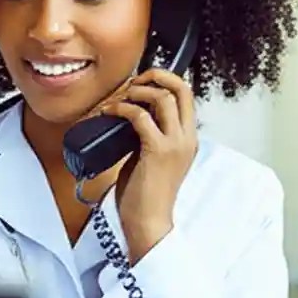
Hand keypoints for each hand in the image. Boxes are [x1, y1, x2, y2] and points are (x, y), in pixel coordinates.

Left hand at [101, 68, 197, 262]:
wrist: (149, 222)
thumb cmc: (145, 196)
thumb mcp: (152, 159)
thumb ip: (148, 137)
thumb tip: (129, 118)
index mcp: (188, 140)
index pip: (186, 96)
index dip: (165, 81)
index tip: (142, 82)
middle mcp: (187, 138)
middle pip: (181, 88)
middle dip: (156, 75)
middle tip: (134, 80)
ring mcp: (175, 144)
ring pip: (163, 97)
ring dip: (137, 90)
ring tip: (120, 97)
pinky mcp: (157, 151)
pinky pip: (140, 116)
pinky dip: (121, 109)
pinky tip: (109, 113)